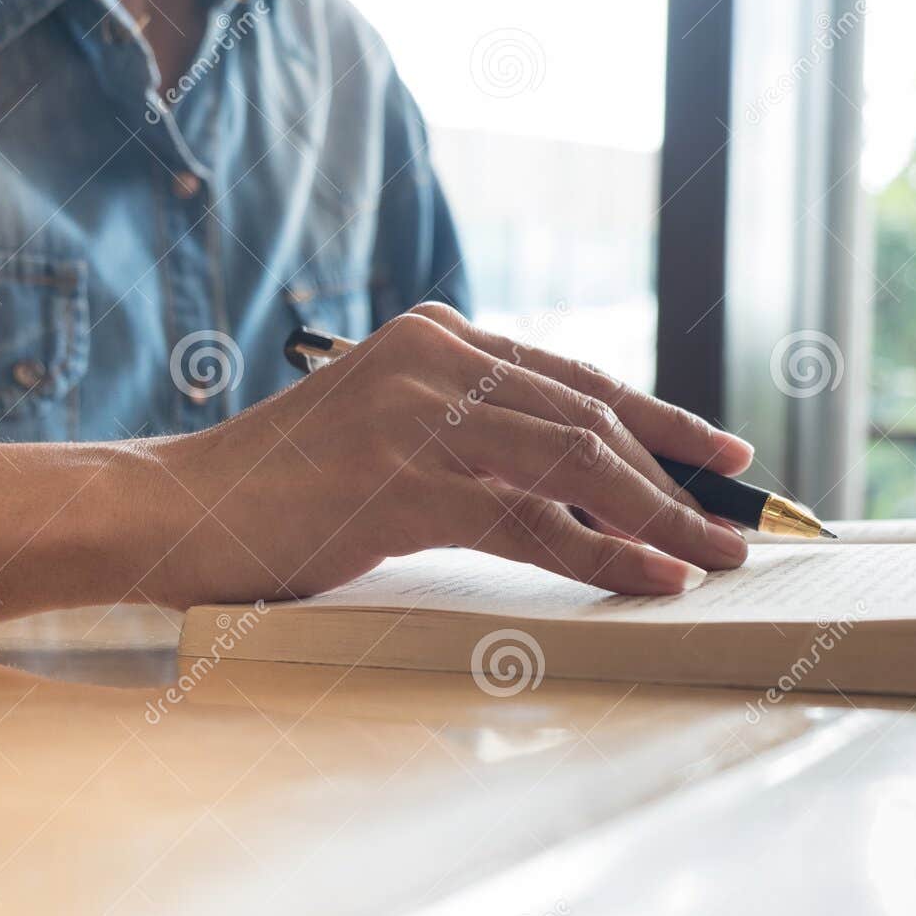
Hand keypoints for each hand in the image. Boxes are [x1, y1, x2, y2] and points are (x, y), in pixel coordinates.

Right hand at [143, 303, 754, 606]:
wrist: (172, 509)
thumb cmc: (283, 489)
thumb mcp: (388, 435)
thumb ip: (471, 434)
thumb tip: (580, 480)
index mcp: (438, 338)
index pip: (576, 378)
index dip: (661, 418)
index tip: (723, 454)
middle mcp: (437, 360)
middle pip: (592, 416)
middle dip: (680, 473)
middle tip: (742, 517)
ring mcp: (420, 415)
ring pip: (576, 463)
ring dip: (662, 516)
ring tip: (718, 554)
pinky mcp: (404, 480)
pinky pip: (534, 521)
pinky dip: (604, 553)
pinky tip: (654, 576)